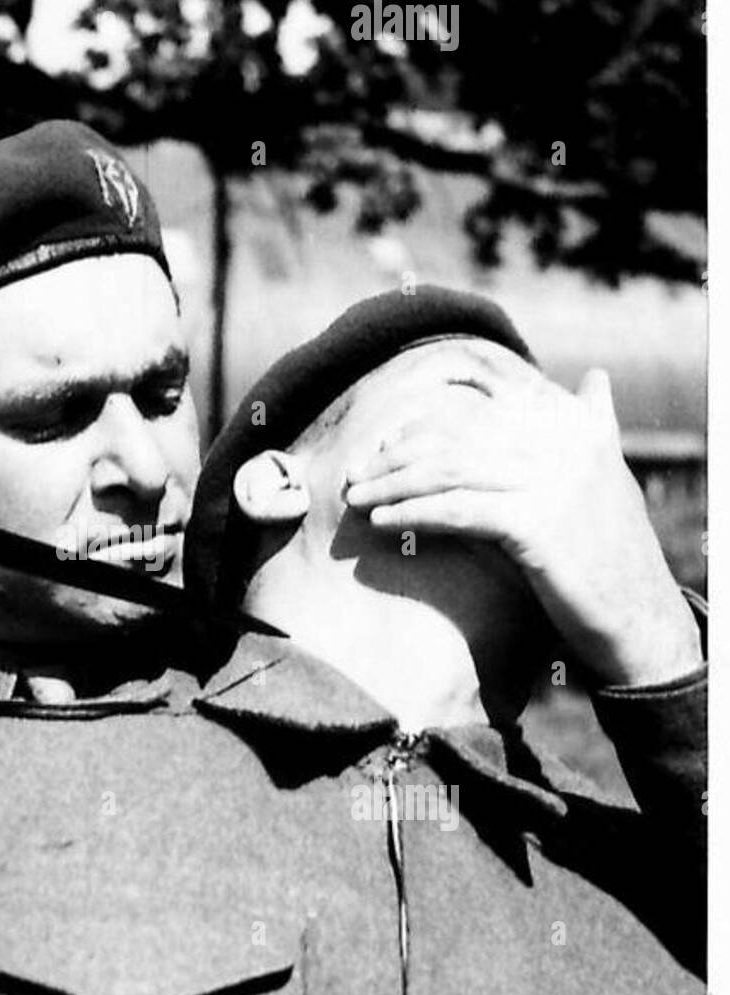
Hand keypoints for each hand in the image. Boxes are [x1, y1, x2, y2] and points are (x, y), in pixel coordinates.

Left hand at [342, 358, 701, 685]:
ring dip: (391, 483)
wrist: (639, 617)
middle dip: (396, 453)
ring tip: (356, 497)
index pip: (486, 396)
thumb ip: (593, 425)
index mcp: (575, 424)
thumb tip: (594, 377)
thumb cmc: (610, 549)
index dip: (427, 415)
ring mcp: (553, 480)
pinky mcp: (538, 522)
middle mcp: (566, 442)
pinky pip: (456, 510)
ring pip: (448, 469)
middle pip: (456, 434)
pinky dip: (412, 513)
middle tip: (357, 472)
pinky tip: (382, 521)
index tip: (387, 438)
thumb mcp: (606, 475)